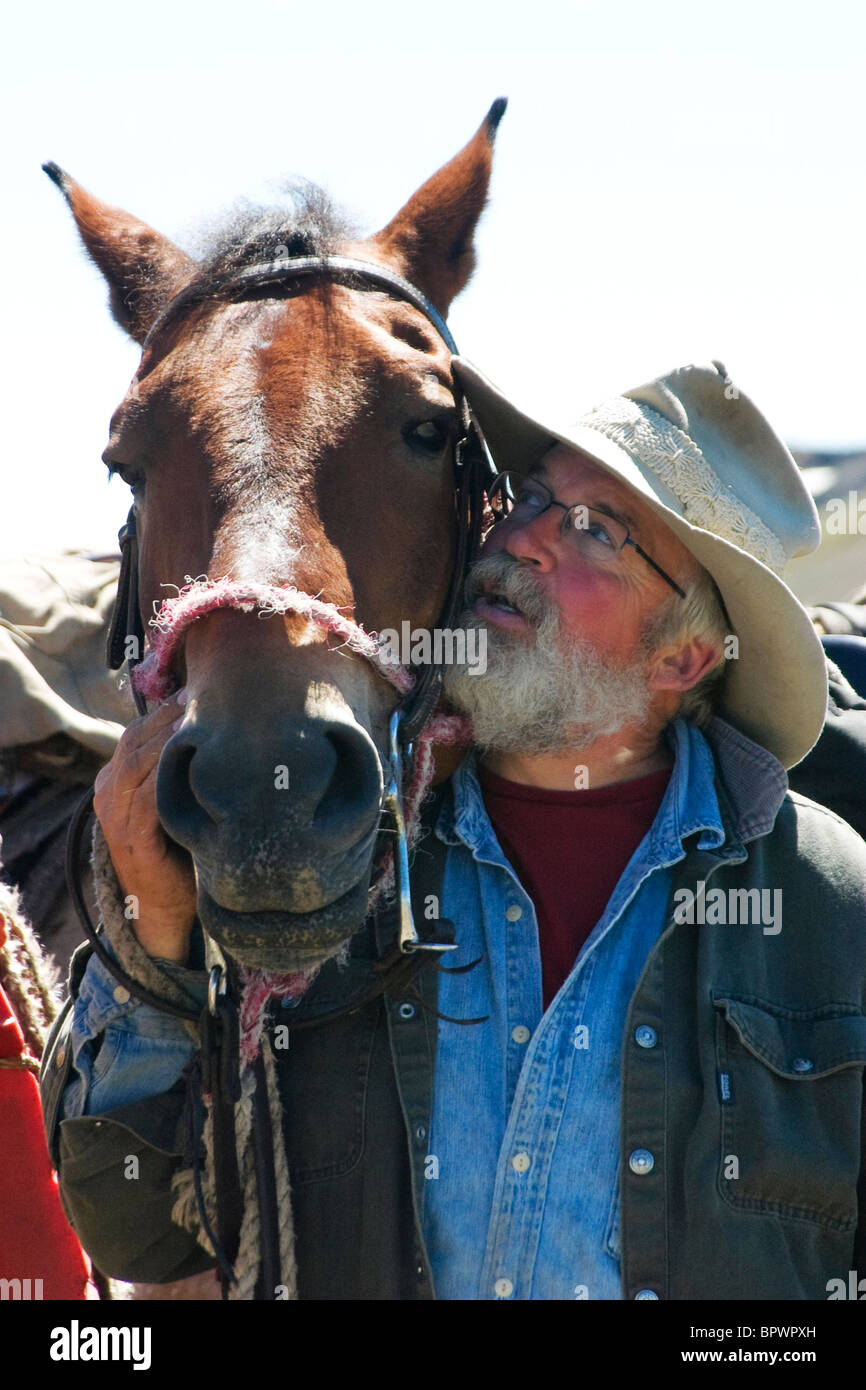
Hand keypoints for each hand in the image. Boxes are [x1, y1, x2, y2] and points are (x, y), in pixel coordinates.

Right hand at [93, 691, 196, 963]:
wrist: (164, 905)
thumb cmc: (178, 846)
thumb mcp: (173, 799)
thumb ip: (177, 767)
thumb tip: (210, 723)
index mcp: (115, 778)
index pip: (136, 731)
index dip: (165, 709)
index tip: (197, 689)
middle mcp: (107, 792)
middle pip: (135, 740)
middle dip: (169, 716)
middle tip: (202, 696)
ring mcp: (114, 815)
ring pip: (137, 763)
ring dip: (167, 739)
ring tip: (197, 719)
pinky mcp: (130, 837)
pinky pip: (145, 798)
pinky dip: (165, 775)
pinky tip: (190, 758)